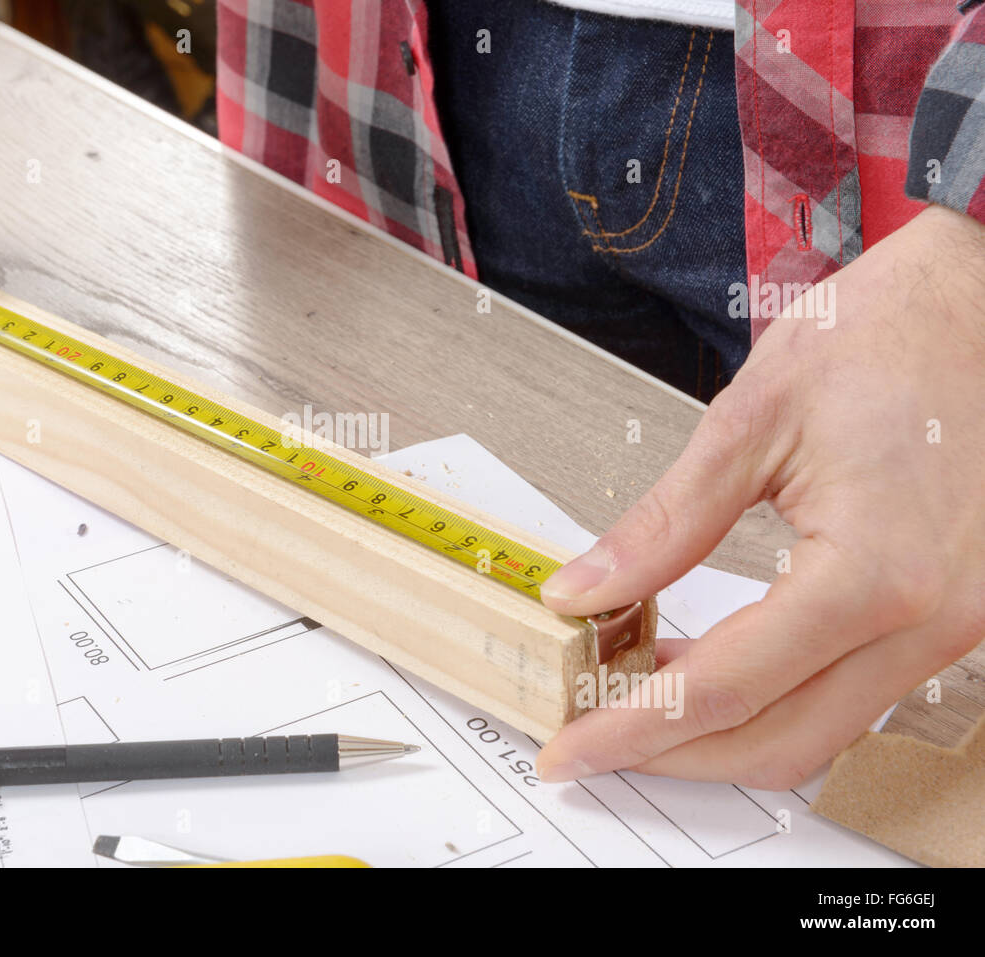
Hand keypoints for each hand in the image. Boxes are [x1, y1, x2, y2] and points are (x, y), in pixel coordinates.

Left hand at [536, 204, 984, 788]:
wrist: (982, 301)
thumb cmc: (885, 334)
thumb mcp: (750, 423)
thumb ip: (662, 526)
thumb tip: (585, 591)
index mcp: (877, 572)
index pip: (726, 690)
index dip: (632, 729)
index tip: (570, 749)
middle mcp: (931, 621)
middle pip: (776, 741)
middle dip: (670, 754)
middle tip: (589, 737)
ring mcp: (956, 627)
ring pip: (820, 732)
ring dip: (722, 733)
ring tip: (634, 699)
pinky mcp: (957, 616)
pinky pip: (855, 694)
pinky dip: (775, 700)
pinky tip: (712, 666)